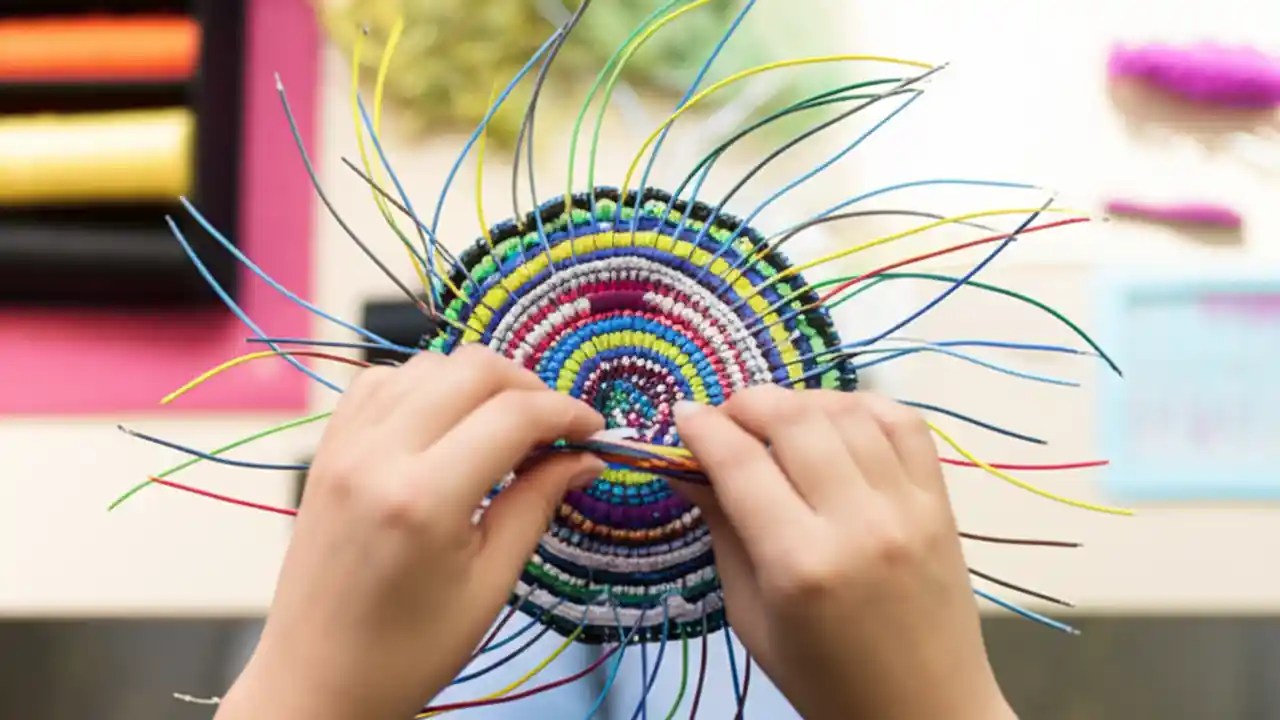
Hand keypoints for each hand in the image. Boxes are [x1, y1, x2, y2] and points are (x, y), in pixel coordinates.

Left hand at [216, 346, 604, 719]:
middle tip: (554, 430)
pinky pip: (382, 382)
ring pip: (428, 364)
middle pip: (472, 369)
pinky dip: (425, 386)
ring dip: (476, 382)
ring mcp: (344, 446)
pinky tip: (446, 424)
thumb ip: (537, 505)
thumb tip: (586, 458)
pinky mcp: (327, 450)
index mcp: (423, 499)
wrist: (314, 682)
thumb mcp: (489, 586)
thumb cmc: (407, 651)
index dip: (566, 413)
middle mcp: (377, 455)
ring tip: (504, 428)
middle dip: (528, 387)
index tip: (596, 431)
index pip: (514, 415)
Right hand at [674, 387, 1014, 719]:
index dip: (702, 428)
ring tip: (777, 421)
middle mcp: (857, 523)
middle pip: (795, 421)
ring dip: (801, 402)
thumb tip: (684, 466)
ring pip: (847, 411)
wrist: (925, 710)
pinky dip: (862, 406)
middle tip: (726, 418)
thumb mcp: (751, 616)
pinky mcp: (941, 503)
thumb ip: (722, 531)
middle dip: (747, 403)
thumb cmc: (823, 678)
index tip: (682, 415)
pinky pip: (904, 422)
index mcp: (800, 564)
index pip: (740, 464)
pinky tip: (836, 420)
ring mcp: (907, 507)